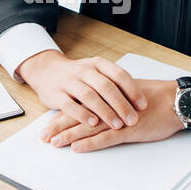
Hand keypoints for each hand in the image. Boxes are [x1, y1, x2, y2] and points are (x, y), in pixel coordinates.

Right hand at [17, 50, 147, 131]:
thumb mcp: (97, 73)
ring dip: (104, 111)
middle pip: (106, 87)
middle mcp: (84, 70)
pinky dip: (82, 114)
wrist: (47, 71)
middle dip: (121, 104)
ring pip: (89, 96)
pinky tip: (93, 124)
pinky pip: (69, 105)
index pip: (119, 75)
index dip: (133, 90)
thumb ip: (114, 84)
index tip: (143, 106)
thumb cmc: (79, 76)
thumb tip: (139, 101)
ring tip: (116, 124)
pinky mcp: (55, 94)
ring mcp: (68, 82)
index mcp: (98, 64)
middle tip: (133, 120)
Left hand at [39, 78, 183, 151]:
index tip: (48, 124)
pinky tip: (77, 147)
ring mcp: (119, 118)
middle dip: (59, 127)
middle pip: (79, 116)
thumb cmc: (157, 98)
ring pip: (88, 127)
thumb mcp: (131, 95)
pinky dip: (91, 143)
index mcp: (109, 97)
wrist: (177, 100)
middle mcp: (110, 106)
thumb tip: (100, 107)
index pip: (81, 106)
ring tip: (54, 143)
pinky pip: (106, 137)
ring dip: (69, 135)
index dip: (63, 116)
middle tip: (43, 136)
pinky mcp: (130, 130)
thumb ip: (114, 100)